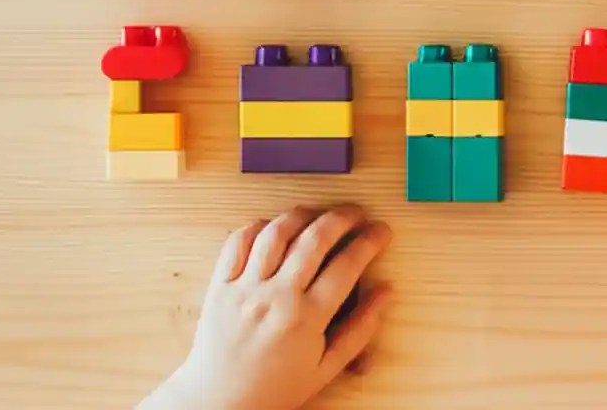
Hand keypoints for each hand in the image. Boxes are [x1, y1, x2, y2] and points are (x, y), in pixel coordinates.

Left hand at [140, 205, 392, 409]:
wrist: (221, 402)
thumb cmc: (276, 387)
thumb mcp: (327, 367)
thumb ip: (360, 328)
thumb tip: (386, 292)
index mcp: (306, 319)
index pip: (347, 266)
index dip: (369, 242)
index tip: (380, 232)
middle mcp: (275, 298)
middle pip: (314, 239)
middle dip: (342, 218)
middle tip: (356, 214)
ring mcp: (244, 288)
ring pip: (276, 233)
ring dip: (303, 215)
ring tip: (319, 214)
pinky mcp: (220, 285)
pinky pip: (238, 241)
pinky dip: (258, 226)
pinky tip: (275, 227)